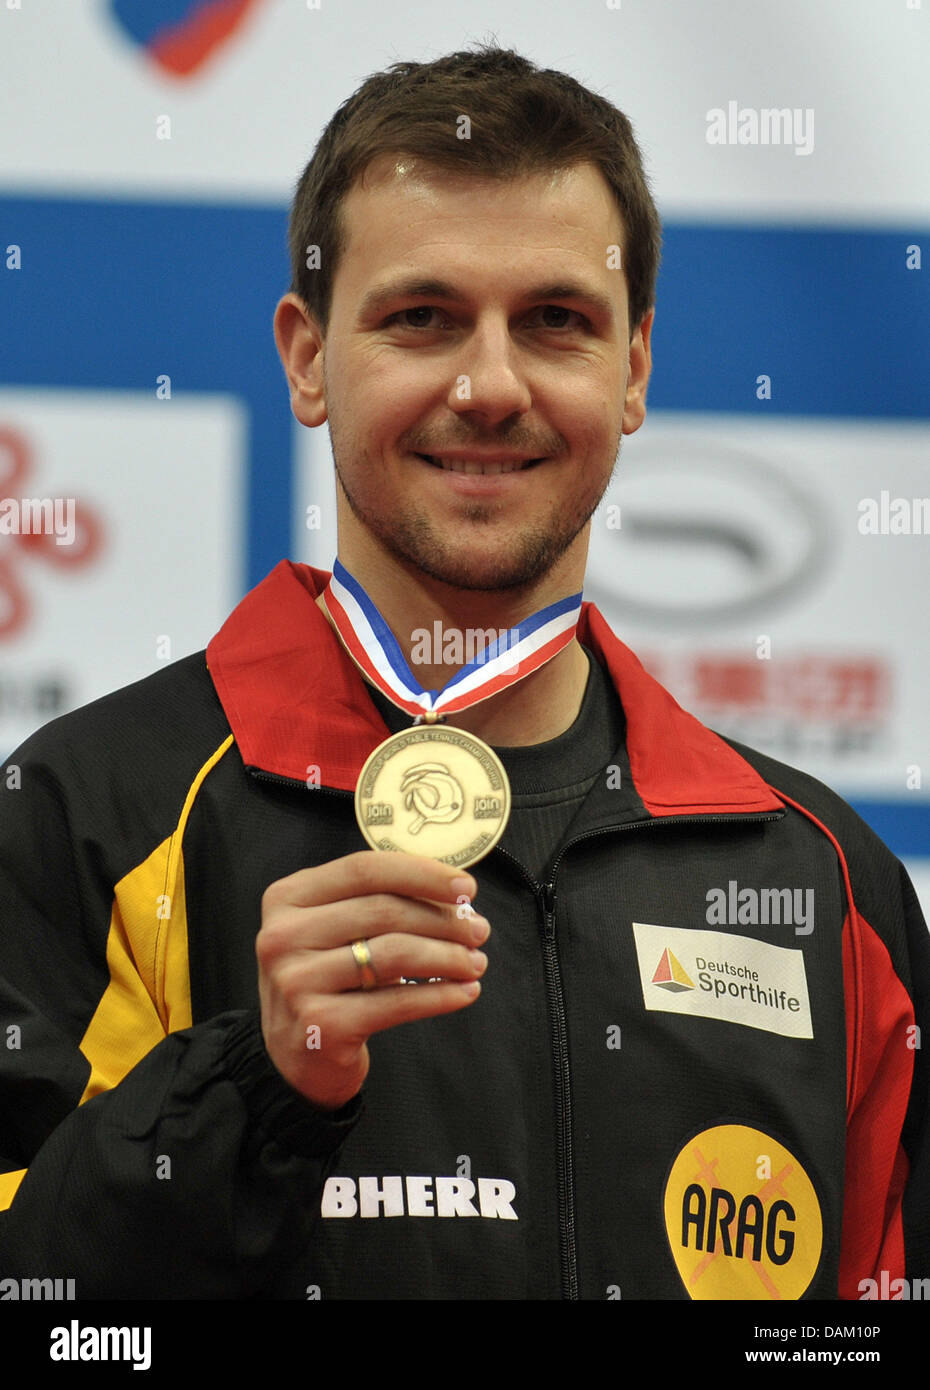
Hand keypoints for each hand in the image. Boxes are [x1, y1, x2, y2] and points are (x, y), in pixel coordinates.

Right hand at [257, 851, 488, 1110]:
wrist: (295, 1058)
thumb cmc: (327, 981)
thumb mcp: (334, 931)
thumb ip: (377, 903)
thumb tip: (456, 895)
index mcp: (287, 898)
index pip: (364, 869)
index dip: (421, 874)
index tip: (466, 886)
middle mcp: (283, 935)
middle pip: (384, 910)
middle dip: (443, 919)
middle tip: (478, 931)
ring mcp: (298, 981)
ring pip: (395, 954)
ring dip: (448, 956)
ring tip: (476, 963)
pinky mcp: (321, 1024)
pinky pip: (397, 1002)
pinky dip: (440, 996)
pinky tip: (465, 992)